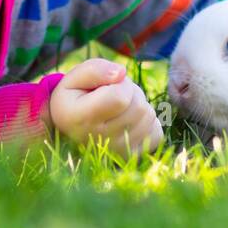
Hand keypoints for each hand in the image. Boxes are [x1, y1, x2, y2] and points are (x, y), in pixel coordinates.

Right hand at [46, 58, 164, 156]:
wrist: (70, 128)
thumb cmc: (74, 97)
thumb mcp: (74, 77)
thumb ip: (95, 69)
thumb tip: (122, 73)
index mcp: (80, 119)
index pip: (120, 98)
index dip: (121, 84)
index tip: (108, 85)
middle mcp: (98, 141)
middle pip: (138, 107)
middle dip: (132, 92)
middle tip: (115, 93)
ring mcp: (116, 152)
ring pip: (149, 117)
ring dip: (139, 105)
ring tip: (121, 106)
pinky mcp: (130, 157)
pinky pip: (156, 133)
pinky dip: (148, 122)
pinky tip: (130, 120)